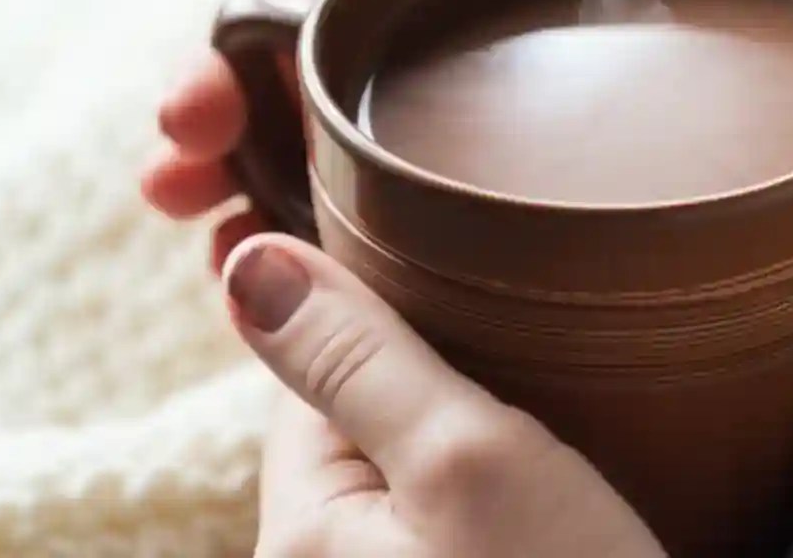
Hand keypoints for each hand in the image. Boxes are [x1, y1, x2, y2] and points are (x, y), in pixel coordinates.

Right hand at [138, 0, 792, 340]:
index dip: (259, 72)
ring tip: (208, 239)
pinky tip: (321, 310)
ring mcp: (572, 230)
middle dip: (240, 144)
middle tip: (171, 175)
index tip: (189, 105)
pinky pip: (483, 311)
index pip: (365, 52)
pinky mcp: (618, 312)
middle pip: (354, 136)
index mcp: (549, 56)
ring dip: (287, 229)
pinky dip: (389, 310)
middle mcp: (544, 141)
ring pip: (395, 225)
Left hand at [226, 234, 662, 556]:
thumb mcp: (466, 459)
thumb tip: (246, 262)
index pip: (314, 382)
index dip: (395, 335)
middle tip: (531, 394)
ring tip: (546, 454)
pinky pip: (444, 530)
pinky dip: (489, 504)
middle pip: (362, 432)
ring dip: (470, 452)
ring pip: (410, 482)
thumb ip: (357, 360)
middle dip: (438, 397)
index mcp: (301, 535)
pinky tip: (546, 514)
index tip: (475, 324)